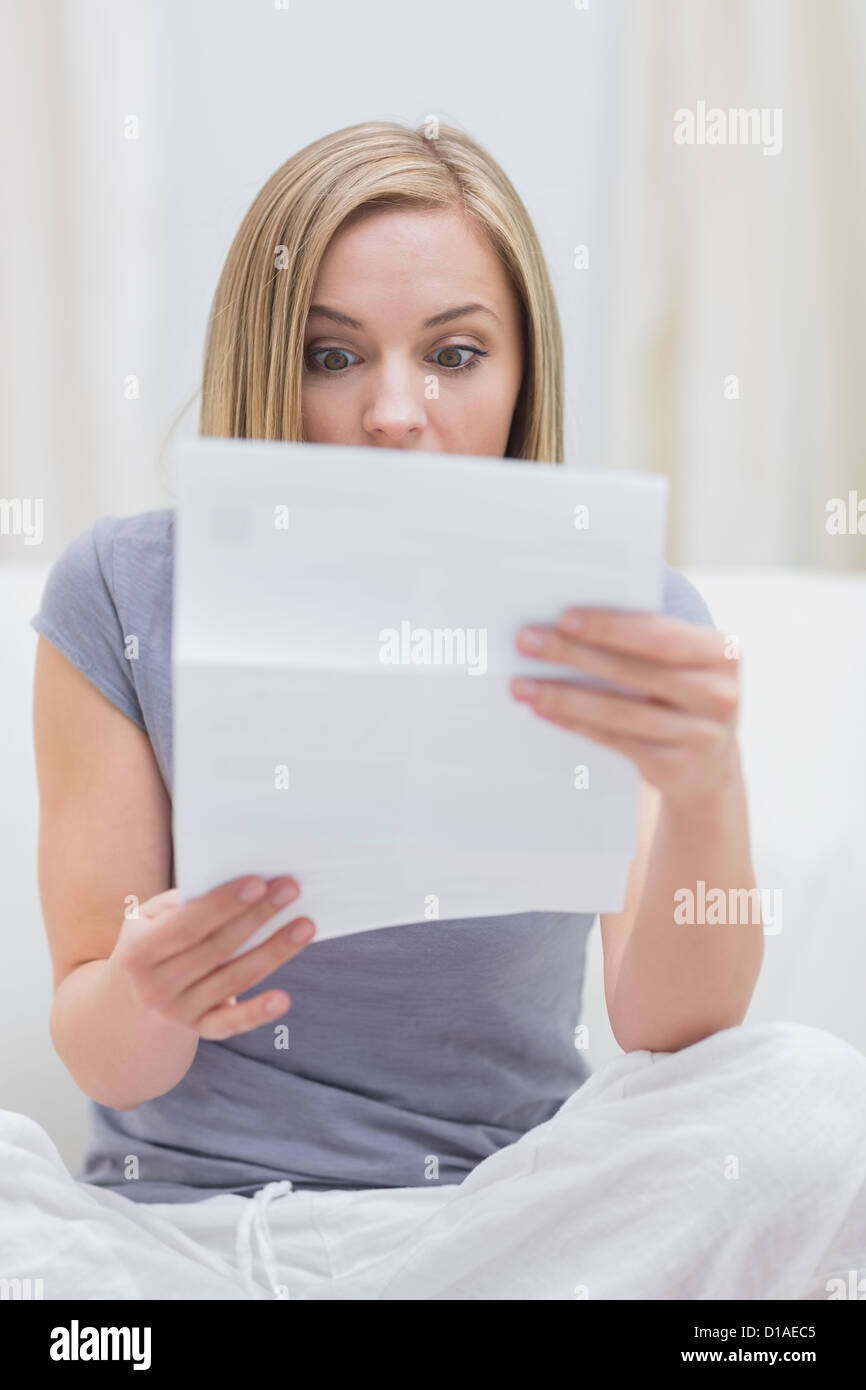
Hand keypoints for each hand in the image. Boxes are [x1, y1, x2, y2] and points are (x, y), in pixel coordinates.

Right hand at [112, 875, 314, 1040]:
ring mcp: (177, 1011)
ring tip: (306, 925)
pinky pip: (231, 1023)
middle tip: (291, 889)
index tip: (259, 882)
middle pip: (216, 949)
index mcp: (137, 951)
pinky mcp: (199, 1029)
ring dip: (273, 951)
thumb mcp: (153, 916)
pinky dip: (257, 1013)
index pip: (186, 925)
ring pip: (233, 980)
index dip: (223, 904)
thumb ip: (186, 901)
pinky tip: (283, 999)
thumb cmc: (158, 936)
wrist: (136, 994)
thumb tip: (237, 885)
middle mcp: (154, 986)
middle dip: (257, 917)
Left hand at [512, 608, 740, 808]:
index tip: (564, 616)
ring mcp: (702, 736)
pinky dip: (574, 723)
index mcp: (723, 653)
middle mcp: (720, 694)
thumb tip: (564, 620)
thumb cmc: (680, 695)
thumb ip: (644, 640)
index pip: (660, 635)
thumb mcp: (682, 665)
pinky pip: (614, 740)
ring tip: (521, 684)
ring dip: (563, 695)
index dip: (611, 627)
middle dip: (574, 654)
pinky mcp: (675, 767)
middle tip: (526, 642)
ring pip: (619, 711)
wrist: (709, 766)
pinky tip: (543, 710)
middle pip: (635, 671)